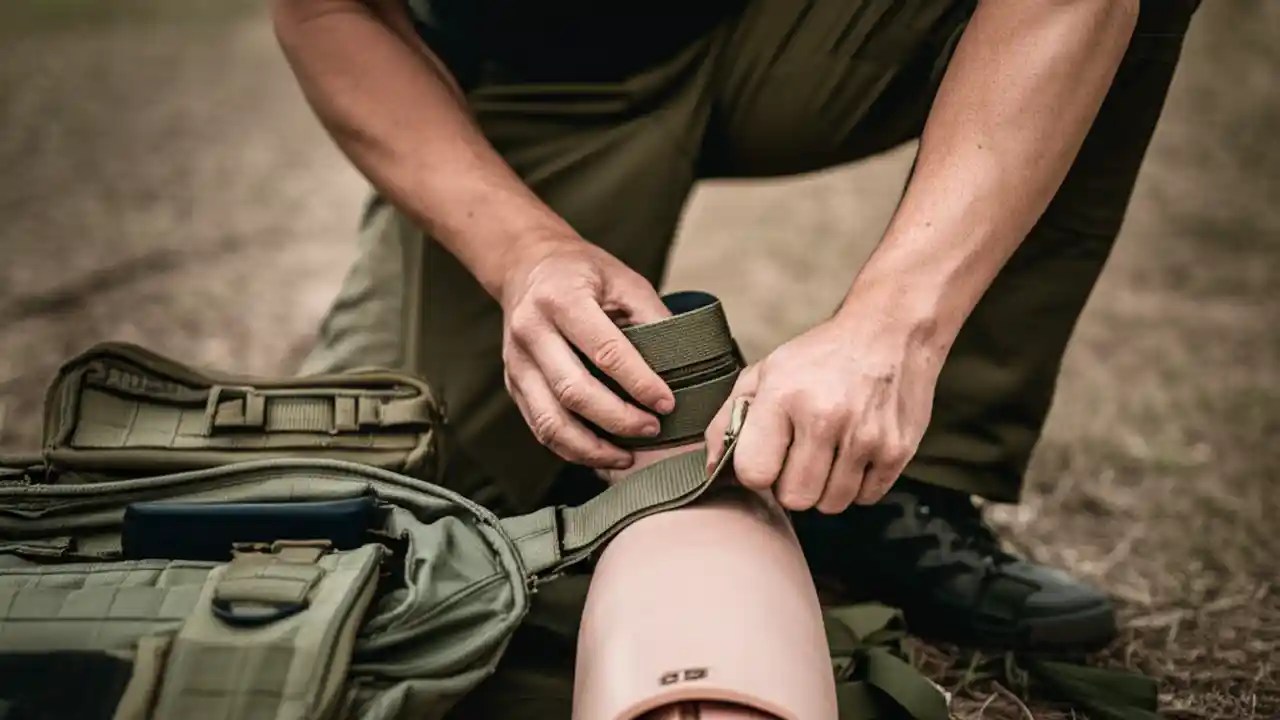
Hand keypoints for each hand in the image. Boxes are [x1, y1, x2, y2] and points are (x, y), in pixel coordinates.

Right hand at [499, 233, 673, 468]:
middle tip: (653, 429)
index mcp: (562, 298)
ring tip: (626, 457)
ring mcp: (517, 362)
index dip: (639, 382)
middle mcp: (531, 331)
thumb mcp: (623, 280)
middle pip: (574, 391)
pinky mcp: (513, 384)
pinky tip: (601, 453)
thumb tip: (685, 365)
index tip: (668, 403)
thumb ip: (652, 318)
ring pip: (550, 420)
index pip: (605, 350)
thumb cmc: (582, 273)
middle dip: (618, 419)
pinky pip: (540, 428)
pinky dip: (572, 448)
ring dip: (591, 448)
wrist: (526, 267)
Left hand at [704, 311, 944, 512]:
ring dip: (825, 488)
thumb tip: (711, 467)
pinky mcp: (897, 450)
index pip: (755, 474)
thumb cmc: (821, 356)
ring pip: (831, 504)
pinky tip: (854, 453)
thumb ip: (729, 419)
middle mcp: (825, 417)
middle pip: (795, 498)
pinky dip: (857, 485)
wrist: (889, 332)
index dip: (757, 472)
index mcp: (784, 396)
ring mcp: (865, 436)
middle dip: (792, 484)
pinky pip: (866, 498)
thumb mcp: (764, 373)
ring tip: (828, 453)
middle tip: (799, 456)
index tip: (767, 457)